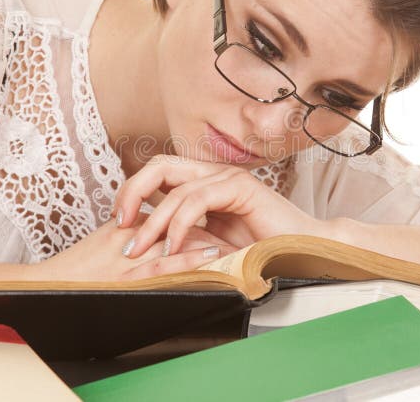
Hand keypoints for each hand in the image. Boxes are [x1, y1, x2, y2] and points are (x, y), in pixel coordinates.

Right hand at [35, 211, 237, 280]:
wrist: (45, 286)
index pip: (163, 207)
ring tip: (235, 237)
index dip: (191, 209)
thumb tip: (151, 225)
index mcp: (124, 225)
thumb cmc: (73, 268)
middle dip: (205, 222)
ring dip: (207, 238)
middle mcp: (129, 236)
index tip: (214, 211)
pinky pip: (166, 266)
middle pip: (175, 219)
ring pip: (176, 240)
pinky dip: (192, 260)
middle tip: (233, 221)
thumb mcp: (102, 242)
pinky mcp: (129, 277)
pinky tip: (215, 257)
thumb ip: (128, 232)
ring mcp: (129, 257)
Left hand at [112, 154, 320, 257]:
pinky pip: (198, 199)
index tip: (118, 222)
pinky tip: (172, 246)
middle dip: (132, 193)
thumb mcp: (208, 244)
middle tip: (119, 224)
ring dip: (152, 220)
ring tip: (138, 249)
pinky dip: (180, 223)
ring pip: (176, 188)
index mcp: (203, 183)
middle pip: (159, 167)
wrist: (301, 252)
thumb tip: (139, 242)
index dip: (132, 191)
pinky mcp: (241, 188)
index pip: (158, 173)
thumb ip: (181, 235)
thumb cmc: (257, 251)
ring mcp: (227, 178)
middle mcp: (213, 175)